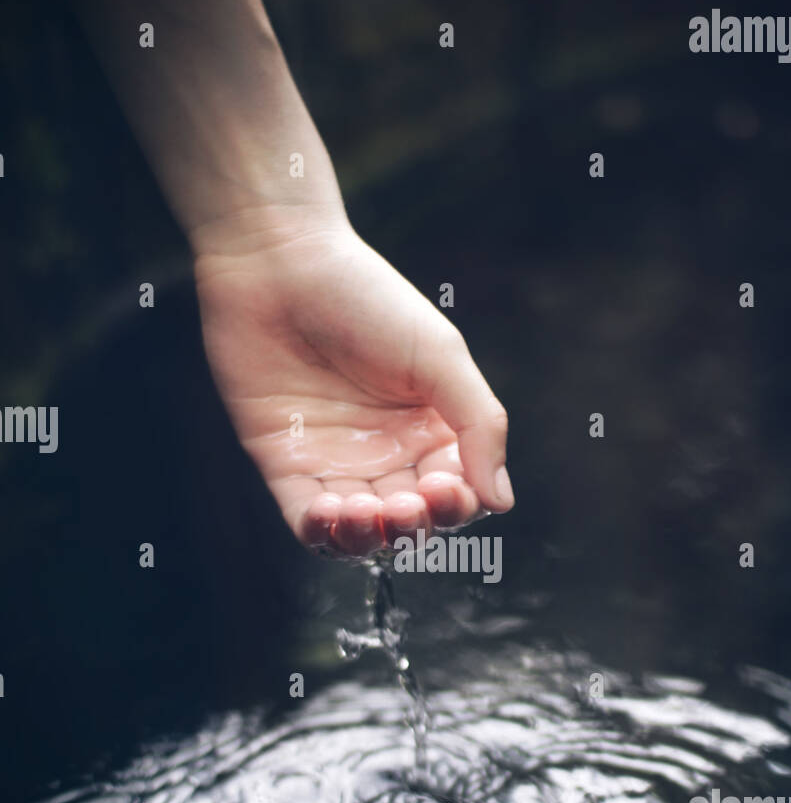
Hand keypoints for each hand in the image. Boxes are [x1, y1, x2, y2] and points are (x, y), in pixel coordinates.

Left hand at [192, 207, 512, 556]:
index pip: (458, 493)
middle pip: (410, 522)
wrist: (277, 262)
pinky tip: (329, 514)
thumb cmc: (365, 297)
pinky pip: (306, 520)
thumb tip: (502, 501)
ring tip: (365, 514)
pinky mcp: (285, 463)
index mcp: (434, 428)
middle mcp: (388, 452)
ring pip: (359, 533)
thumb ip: (479, 425)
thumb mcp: (440, 355)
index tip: (445, 486)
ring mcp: (336, 462)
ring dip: (367, 540)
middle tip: (404, 502)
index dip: (456, 505)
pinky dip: (321, 532)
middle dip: (412, 527)